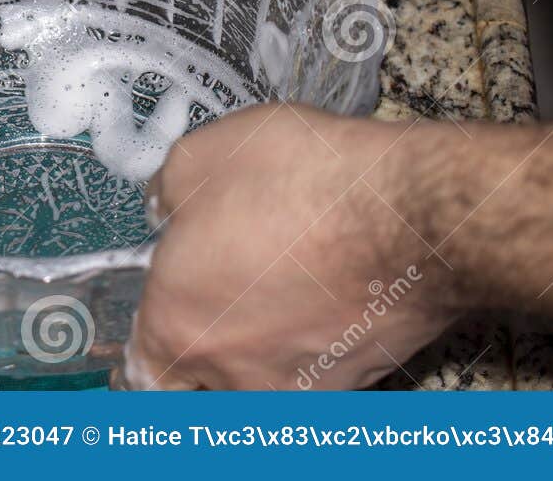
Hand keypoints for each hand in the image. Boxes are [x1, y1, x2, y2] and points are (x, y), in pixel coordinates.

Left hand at [119, 104, 455, 389]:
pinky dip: (318, 354)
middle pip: (199, 395)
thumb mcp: (199, 158)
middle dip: (199, 370)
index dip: (146, 353)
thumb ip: (166, 195)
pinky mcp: (361, 382)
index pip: (142, 373)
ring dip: (259, 364)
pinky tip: (330, 306)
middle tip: (209, 331)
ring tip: (276, 312)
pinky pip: (320, 378)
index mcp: (178, 327)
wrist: (409, 212)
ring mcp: (301, 386)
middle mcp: (233, 375)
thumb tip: (167, 210)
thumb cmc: (297, 180)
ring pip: (261, 391)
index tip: (153, 338)